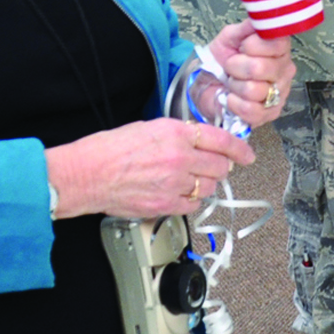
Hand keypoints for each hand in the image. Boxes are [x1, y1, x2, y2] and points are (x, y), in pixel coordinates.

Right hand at [48, 118, 254, 220]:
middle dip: (220, 167)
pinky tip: (177, 194)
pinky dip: (190, 201)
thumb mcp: (150, 128)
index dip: (240, 149)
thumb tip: (201, 142)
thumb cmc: (110, 149)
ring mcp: (174, 184)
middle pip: (220, 167)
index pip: (222, 140)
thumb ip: (180, 135)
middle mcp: (180, 158)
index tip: (247, 154)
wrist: (86, 174)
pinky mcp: (165, 205)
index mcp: (177, 133)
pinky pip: (193, 205)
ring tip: (187, 180)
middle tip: (211, 168)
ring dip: (204, 185)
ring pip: (209, 187)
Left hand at [205, 21, 296, 127]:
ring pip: (254, 90)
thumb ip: (247, 27)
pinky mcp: (269, 114)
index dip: (253, 45)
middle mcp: (284, 71)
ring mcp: (279, 94)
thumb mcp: (230, 37)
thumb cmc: (221, 60)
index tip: (242, 47)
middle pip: (261, 68)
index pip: (277, 44)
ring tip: (232, 84)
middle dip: (236, 67)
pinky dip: (234, 103)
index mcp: (279, 49)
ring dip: (234, 86)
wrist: (206, 85)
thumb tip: (260, 16)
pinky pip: (251, 109)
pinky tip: (231, 98)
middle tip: (231, 68)